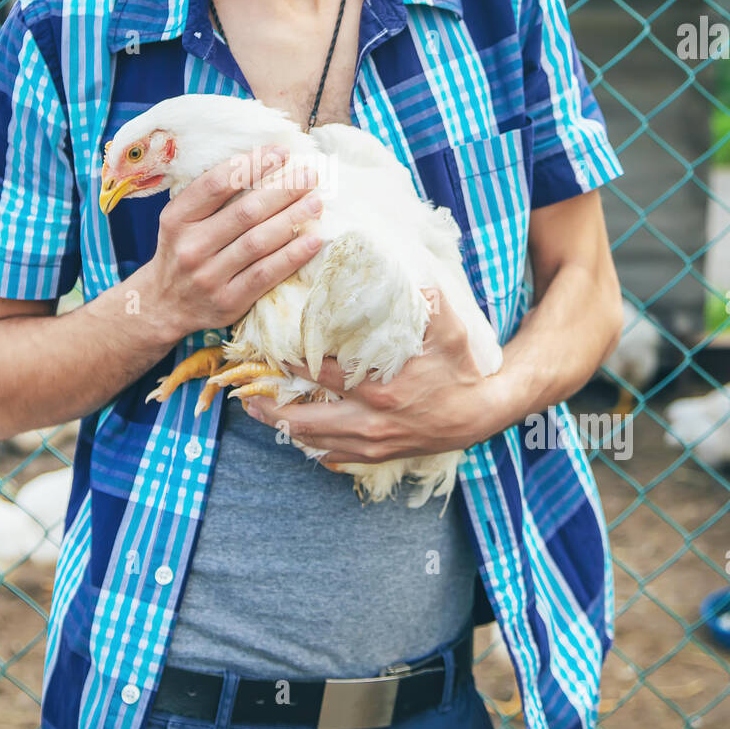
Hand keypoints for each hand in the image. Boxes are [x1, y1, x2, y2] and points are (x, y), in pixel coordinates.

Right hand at [148, 144, 323, 342]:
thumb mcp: (182, 220)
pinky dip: (292, 255)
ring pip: (258, 242)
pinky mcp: (228, 302)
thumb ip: (211, 197)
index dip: (252, 165)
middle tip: (310, 176)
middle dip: (282, 190)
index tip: (281, 153)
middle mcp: (191, 247)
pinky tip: (313, 240)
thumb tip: (263, 164)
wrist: (165, 306)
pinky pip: (266, 274)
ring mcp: (209, 277)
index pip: (216, 185)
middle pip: (245, 213)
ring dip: (292, 219)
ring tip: (315, 203)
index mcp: (177, 219)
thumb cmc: (182, 251)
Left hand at [242, 287, 496, 469]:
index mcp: (381, 388)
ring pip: (315, 442)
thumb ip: (427, 302)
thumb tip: (408, 272)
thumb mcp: (450, 330)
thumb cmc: (462, 368)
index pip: (322, 375)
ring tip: (259, 412)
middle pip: (306, 420)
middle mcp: (372, 421)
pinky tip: (296, 435)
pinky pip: (336, 456)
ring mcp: (374, 443)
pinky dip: (312, 447)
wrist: (484, 412)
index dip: (291, 364)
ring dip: (285, 428)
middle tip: (245, 395)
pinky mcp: (380, 455)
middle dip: (272, 408)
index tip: (269, 352)